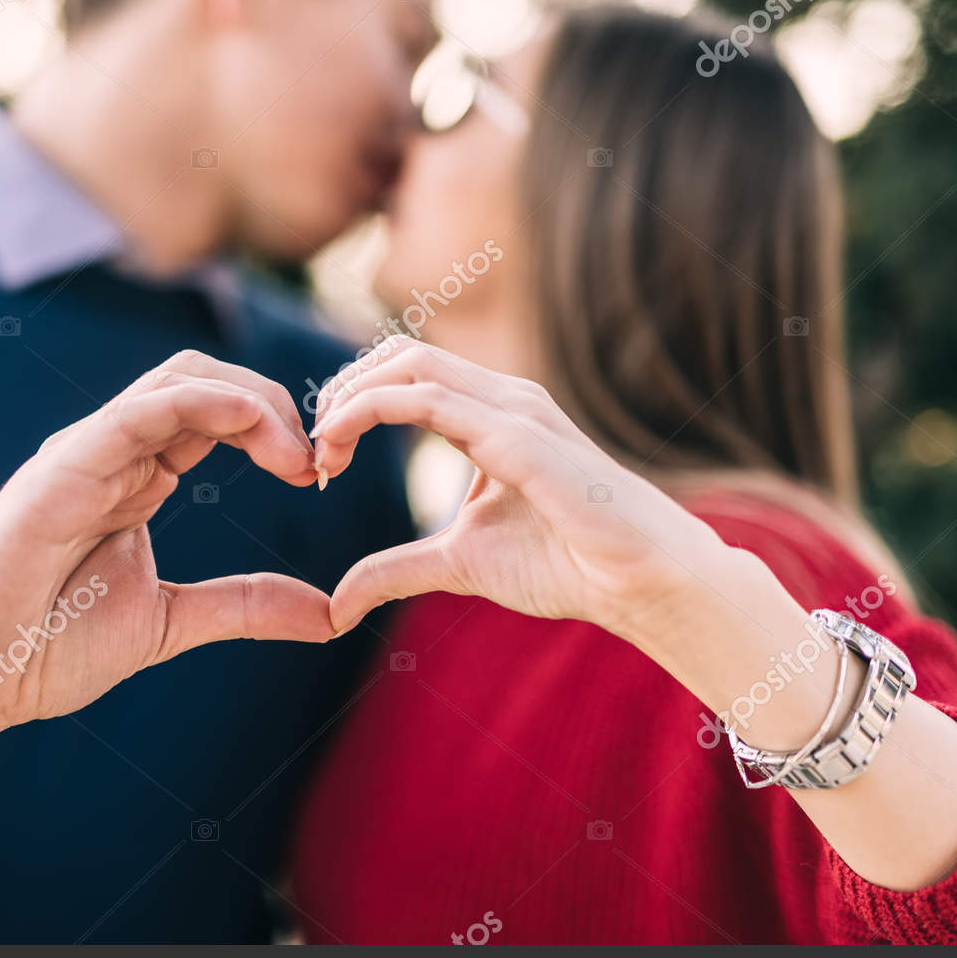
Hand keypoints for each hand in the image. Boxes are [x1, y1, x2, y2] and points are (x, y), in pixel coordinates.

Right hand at [0, 351, 332, 805]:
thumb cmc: (46, 649)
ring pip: (180, 380)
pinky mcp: (62, 467)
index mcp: (137, 477)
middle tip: (323, 459)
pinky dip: (204, 404)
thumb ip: (245, 607)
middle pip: (206, 381)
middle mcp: (113, 452)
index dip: (279, 430)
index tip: (324, 475)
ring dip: (253, 402)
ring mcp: (86, 453)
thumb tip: (330, 613)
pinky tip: (253, 428)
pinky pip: (139, 411)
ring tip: (299, 454)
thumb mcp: (170, 622)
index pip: (217, 415)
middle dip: (275, 405)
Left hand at [311, 338, 732, 647]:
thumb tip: (337, 604)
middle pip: (401, 354)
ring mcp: (513, 409)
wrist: (639, 583)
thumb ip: (396, 569)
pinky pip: (429, 400)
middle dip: (344, 390)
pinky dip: (369, 411)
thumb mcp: (458, 563)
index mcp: (491, 414)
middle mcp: (502, 398)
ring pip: (410, 363)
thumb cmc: (566, 564)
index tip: (324, 460)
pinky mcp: (518, 435)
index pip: (406, 373)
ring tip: (324, 449)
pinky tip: (340, 448)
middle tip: (317, 450)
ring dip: (350, 398)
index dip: (353, 403)